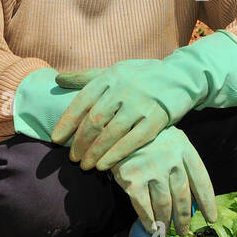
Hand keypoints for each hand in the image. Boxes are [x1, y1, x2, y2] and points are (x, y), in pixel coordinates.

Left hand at [51, 59, 188, 170]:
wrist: (180, 76)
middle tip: (72, 158)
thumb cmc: (141, 76)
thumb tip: (57, 81)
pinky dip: (115, 155)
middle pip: (94, 120)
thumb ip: (85, 77)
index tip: (56, 139)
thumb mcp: (114, 71)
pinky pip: (132, 141)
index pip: (82, 101)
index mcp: (110, 76)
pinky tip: (104, 166)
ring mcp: (141, 104)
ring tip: (85, 165)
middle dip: (80, 142)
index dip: (67, 122)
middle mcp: (124, 88)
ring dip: (94, 153)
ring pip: (111, 133)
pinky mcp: (156, 119)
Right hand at [108, 126, 213, 235]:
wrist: (119, 125)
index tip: (211, 218)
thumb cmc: (149, 137)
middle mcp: (171, 160)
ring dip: (166, 222)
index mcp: (185, 149)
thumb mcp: (172, 141)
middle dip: (184, 218)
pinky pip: (143, 207)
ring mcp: (151, 170)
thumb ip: (183, 164)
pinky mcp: (132, 179)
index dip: (208, 203)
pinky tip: (151, 227)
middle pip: (182, 197)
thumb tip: (192, 200)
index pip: (202, 181)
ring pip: (164, 205)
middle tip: (184, 231)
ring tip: (166, 231)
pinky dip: (148, 221)